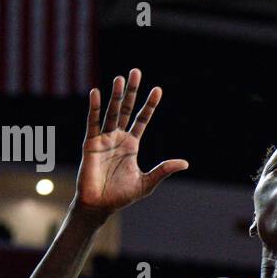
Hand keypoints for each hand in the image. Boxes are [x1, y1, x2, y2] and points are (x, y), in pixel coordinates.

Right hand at [74, 68, 187, 216]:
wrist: (100, 206)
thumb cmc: (122, 196)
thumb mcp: (147, 182)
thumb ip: (163, 170)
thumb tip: (185, 163)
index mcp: (131, 145)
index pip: (142, 119)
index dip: (149, 105)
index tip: (158, 90)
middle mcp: (118, 138)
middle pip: (127, 109)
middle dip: (132, 92)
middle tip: (136, 72)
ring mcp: (104, 139)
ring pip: (111, 112)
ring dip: (116, 96)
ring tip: (120, 78)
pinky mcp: (90, 144)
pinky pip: (92, 123)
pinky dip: (94, 108)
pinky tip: (96, 93)